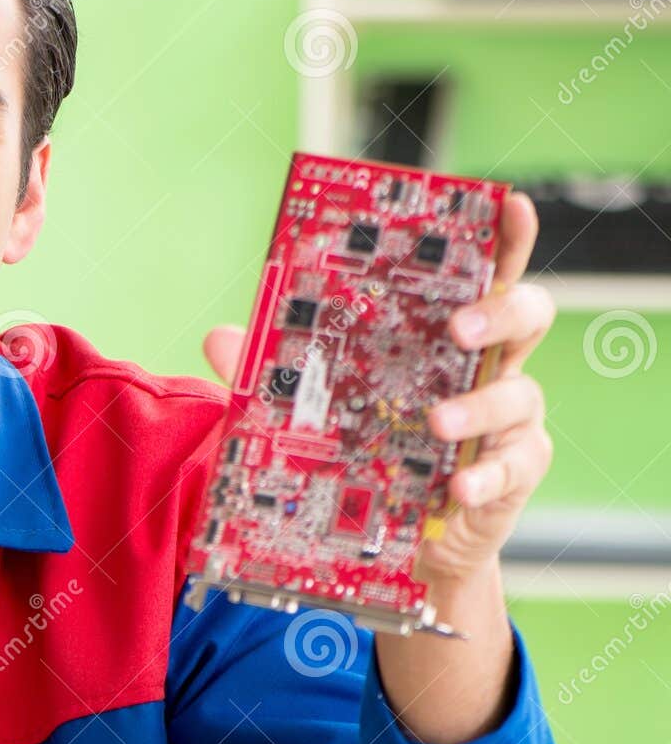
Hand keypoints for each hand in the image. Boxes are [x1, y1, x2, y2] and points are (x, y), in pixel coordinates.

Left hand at [202, 192, 552, 584]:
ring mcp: (507, 421)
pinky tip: (456, 486)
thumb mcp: (317, 409)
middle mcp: (486, 367)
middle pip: (525, 315)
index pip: (484, 273)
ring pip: (519, 394)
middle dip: (498, 311)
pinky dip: (485, 476)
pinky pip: (514, 467)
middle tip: (457, 325)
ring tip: (436, 422)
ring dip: (479, 406)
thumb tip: (218, 338)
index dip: (505, 236)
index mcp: (444, 336)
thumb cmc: (367, 452)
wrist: (400, 540)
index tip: (508, 202)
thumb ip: (271, 373)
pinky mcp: (512, 474)